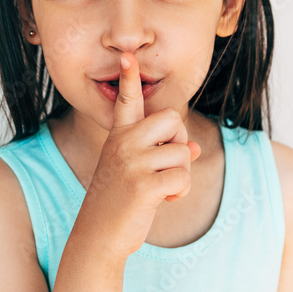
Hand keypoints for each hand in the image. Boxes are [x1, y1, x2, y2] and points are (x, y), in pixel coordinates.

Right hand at [79, 51, 200, 259]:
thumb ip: (163, 155)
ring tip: (161, 189)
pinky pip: (182, 177)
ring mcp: (132, 162)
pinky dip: (180, 191)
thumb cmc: (120, 202)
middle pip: (173, 119)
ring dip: (180, 175)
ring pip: (182, 153)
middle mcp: (123, 143)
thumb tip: (194, 149)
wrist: (99, 236)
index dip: (129, 78)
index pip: (126, 100)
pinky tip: (164, 201)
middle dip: (179, 142)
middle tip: (165, 165)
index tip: (126, 55)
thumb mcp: (137, 172)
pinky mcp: (143, 185)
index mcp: (119, 136)